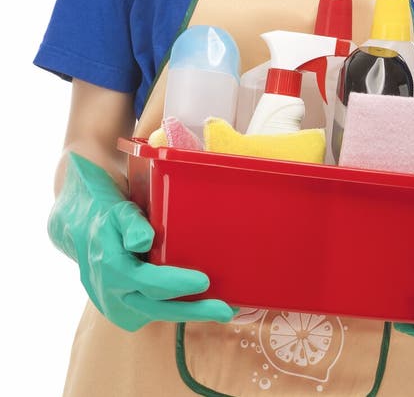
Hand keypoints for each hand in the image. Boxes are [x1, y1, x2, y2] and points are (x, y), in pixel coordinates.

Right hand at [48, 152, 236, 331]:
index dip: (175, 283)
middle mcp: (109, 292)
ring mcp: (114, 305)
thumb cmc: (106, 212)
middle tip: (226, 310)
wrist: (78, 226)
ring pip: (156, 314)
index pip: (146, 282)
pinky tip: (201, 303)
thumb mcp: (117, 208)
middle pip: (155, 308)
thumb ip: (131, 223)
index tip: (205, 281)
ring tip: (223, 308)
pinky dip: (176, 309)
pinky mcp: (122, 310)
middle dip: (192, 311)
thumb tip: (144, 239)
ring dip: (188, 313)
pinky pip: (152, 313)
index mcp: (109, 265)